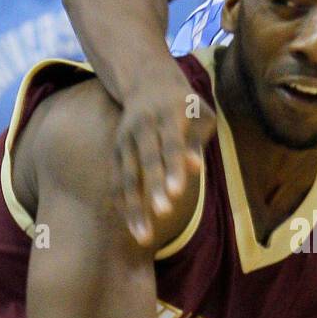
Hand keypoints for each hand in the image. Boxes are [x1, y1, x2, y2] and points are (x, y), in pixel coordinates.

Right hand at [115, 59, 214, 244]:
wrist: (147, 81)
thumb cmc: (185, 105)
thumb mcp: (200, 114)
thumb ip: (197, 140)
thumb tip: (196, 167)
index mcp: (168, 115)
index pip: (171, 144)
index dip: (173, 168)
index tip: (177, 193)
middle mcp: (142, 126)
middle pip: (146, 161)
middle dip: (152, 188)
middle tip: (162, 214)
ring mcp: (125, 139)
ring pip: (126, 176)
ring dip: (134, 206)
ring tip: (143, 236)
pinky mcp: (116, 151)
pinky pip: (117, 181)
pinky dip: (122, 203)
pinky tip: (130, 227)